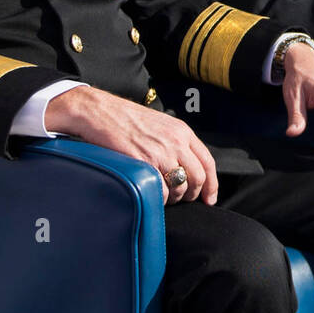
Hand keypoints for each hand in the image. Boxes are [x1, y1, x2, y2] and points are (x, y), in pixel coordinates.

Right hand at [45, 85, 218, 205]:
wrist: (101, 112)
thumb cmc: (126, 118)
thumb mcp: (160, 124)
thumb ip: (176, 142)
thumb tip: (186, 168)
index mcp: (182, 131)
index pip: (208, 162)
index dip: (212, 184)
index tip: (209, 199)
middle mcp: (176, 142)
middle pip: (198, 178)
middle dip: (192, 195)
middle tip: (182, 200)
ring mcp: (161, 153)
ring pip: (180, 188)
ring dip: (173, 198)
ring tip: (162, 195)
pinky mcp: (144, 163)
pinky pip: (160, 192)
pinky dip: (158, 199)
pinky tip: (150, 193)